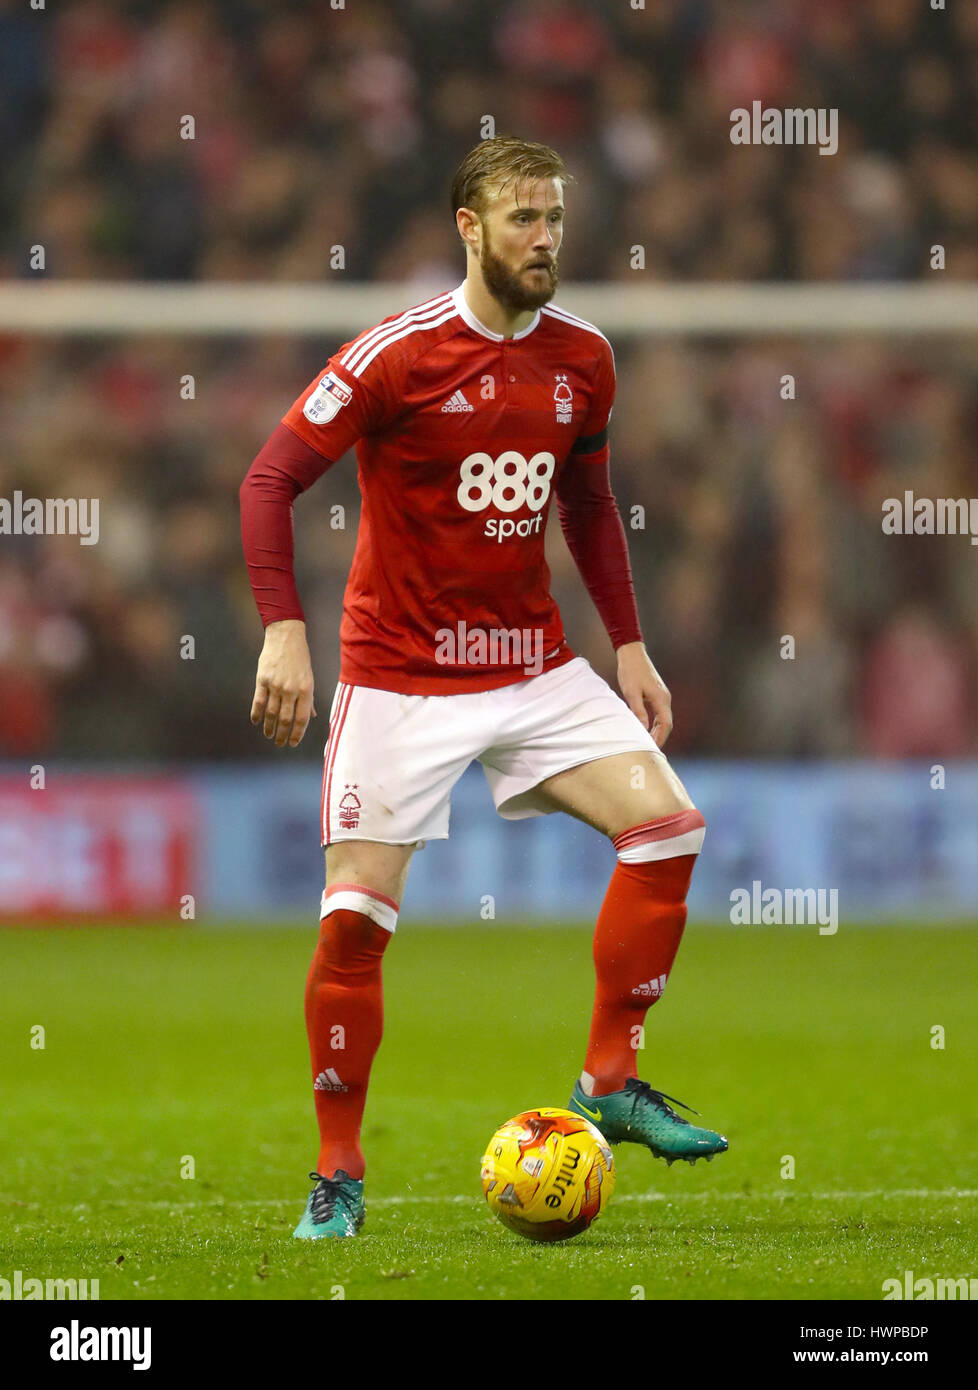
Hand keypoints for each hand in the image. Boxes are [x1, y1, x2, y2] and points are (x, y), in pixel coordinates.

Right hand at [251, 619, 316, 747]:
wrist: (285, 636)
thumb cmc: (300, 658)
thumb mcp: (309, 677)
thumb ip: (309, 698)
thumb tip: (312, 716)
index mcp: (306, 689)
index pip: (302, 719)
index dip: (297, 734)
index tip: (293, 743)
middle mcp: (291, 689)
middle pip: (285, 719)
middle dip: (282, 735)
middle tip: (279, 743)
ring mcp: (276, 685)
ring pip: (271, 713)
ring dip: (269, 727)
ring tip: (268, 735)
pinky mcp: (262, 679)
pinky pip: (258, 701)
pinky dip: (256, 714)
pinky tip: (256, 722)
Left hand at [616, 641, 672, 747]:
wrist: (632, 653)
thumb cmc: (630, 671)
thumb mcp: (631, 692)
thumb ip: (638, 711)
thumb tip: (643, 729)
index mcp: (661, 699)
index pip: (666, 724)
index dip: (660, 738)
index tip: (652, 749)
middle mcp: (665, 698)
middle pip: (667, 724)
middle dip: (660, 738)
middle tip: (649, 751)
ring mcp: (662, 696)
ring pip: (663, 719)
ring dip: (656, 731)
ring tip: (647, 743)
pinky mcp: (656, 694)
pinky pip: (658, 713)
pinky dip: (654, 724)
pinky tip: (645, 729)